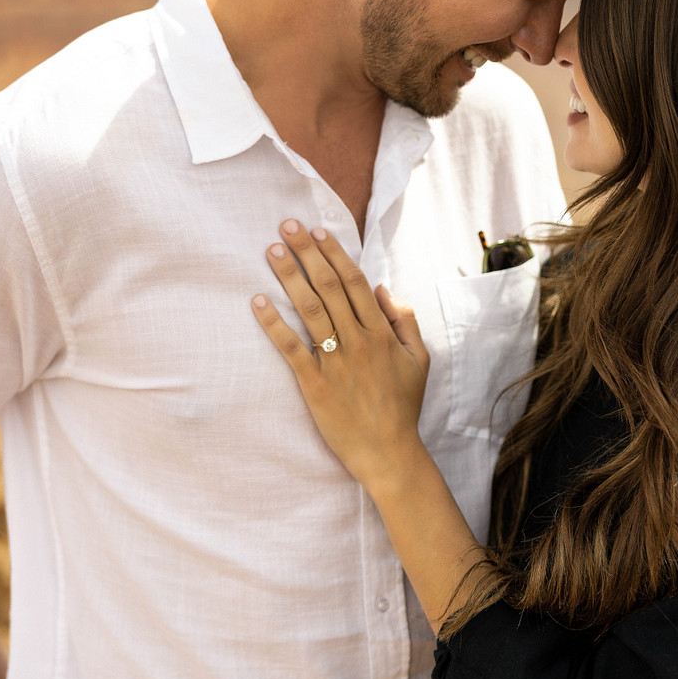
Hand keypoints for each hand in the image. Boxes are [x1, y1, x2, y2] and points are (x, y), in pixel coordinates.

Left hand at [253, 221, 430, 490]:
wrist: (389, 452)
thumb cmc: (403, 406)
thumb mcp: (420, 359)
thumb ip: (404, 320)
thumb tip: (382, 288)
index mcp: (382, 333)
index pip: (354, 283)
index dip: (334, 254)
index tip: (317, 232)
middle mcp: (358, 341)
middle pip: (329, 288)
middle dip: (307, 253)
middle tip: (287, 226)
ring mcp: (335, 362)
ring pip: (310, 310)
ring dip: (290, 277)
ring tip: (272, 251)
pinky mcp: (315, 384)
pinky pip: (291, 348)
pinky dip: (273, 323)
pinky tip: (257, 301)